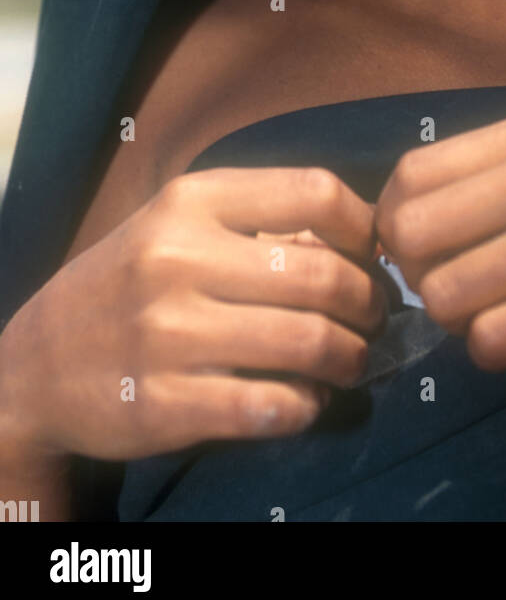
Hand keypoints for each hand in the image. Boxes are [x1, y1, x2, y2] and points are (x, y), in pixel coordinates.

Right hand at [0, 167, 386, 461]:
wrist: (37, 364)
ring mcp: (168, 334)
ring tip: (351, 361)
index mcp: (190, 201)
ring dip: (351, 358)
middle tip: (373, 318)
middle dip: (369, 304)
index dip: (363, 226)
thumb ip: (259, 223)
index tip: (370, 253)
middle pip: (325, 276)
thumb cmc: (131, 283)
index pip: (315, 191)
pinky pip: (275, 407)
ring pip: (310, 344)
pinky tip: (305, 400)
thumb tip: (361, 243)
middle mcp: (177, 259)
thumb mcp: (178, 226)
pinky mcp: (165, 405)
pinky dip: (307, 407)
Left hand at [373, 111, 505, 370]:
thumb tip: (414, 215)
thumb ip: (502, 170)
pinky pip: (492, 339)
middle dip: (418, 274)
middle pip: (410, 235)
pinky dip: (493, 350)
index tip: (423, 249)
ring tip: (495, 314)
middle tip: (455, 288)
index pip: (409, 174)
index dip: (396, 222)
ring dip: (457, 319)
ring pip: (443, 294)